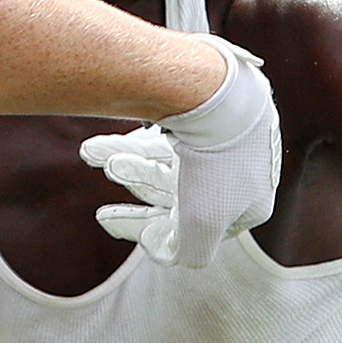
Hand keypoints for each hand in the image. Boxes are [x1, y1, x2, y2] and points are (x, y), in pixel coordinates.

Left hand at [81, 35, 278, 267]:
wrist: (218, 90)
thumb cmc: (214, 162)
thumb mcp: (202, 224)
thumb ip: (189, 252)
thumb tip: (165, 250)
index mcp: (248, 202)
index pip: (199, 227)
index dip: (159, 232)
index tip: (131, 231)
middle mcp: (238, 171)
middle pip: (177, 194)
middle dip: (137, 198)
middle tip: (100, 214)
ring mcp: (222, 138)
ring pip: (164, 162)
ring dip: (128, 165)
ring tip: (93, 156)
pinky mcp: (205, 111)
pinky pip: (161, 134)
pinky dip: (131, 143)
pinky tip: (98, 146)